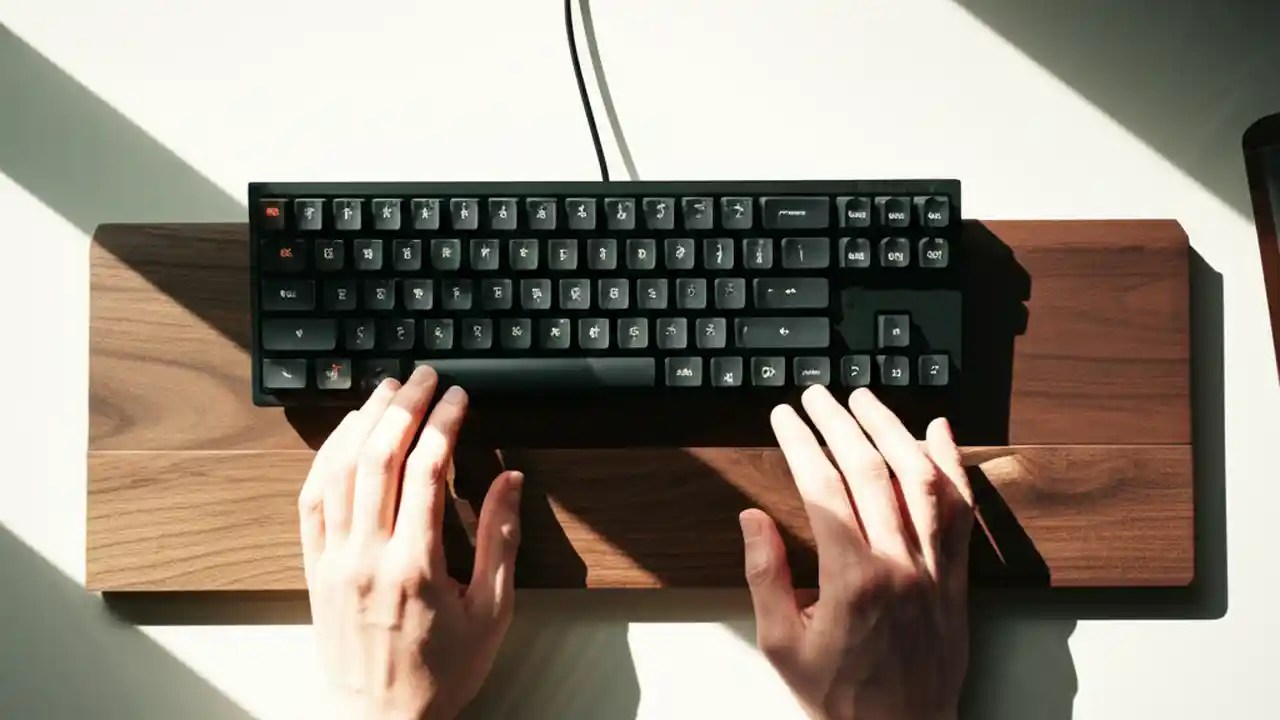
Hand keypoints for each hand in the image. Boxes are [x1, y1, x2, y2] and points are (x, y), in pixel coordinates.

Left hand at [298, 366, 523, 719]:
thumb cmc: (440, 673)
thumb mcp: (491, 612)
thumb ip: (500, 541)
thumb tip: (509, 480)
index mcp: (415, 567)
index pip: (427, 470)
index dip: (444, 422)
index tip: (458, 397)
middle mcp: (367, 557)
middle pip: (379, 457)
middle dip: (404, 406)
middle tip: (424, 376)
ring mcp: (333, 560)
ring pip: (339, 470)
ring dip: (363, 421)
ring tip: (387, 390)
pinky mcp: (313, 567)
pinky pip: (311, 498)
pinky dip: (326, 457)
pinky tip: (346, 434)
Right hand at [742, 386, 974, 719]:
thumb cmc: (839, 700)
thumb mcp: (781, 646)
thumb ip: (764, 577)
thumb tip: (752, 519)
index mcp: (853, 580)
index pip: (824, 489)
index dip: (801, 443)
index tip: (784, 417)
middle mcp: (901, 566)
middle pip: (871, 471)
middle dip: (840, 423)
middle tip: (817, 395)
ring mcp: (936, 570)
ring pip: (921, 480)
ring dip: (893, 430)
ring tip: (866, 400)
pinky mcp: (958, 579)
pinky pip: (962, 512)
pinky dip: (952, 467)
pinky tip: (937, 433)